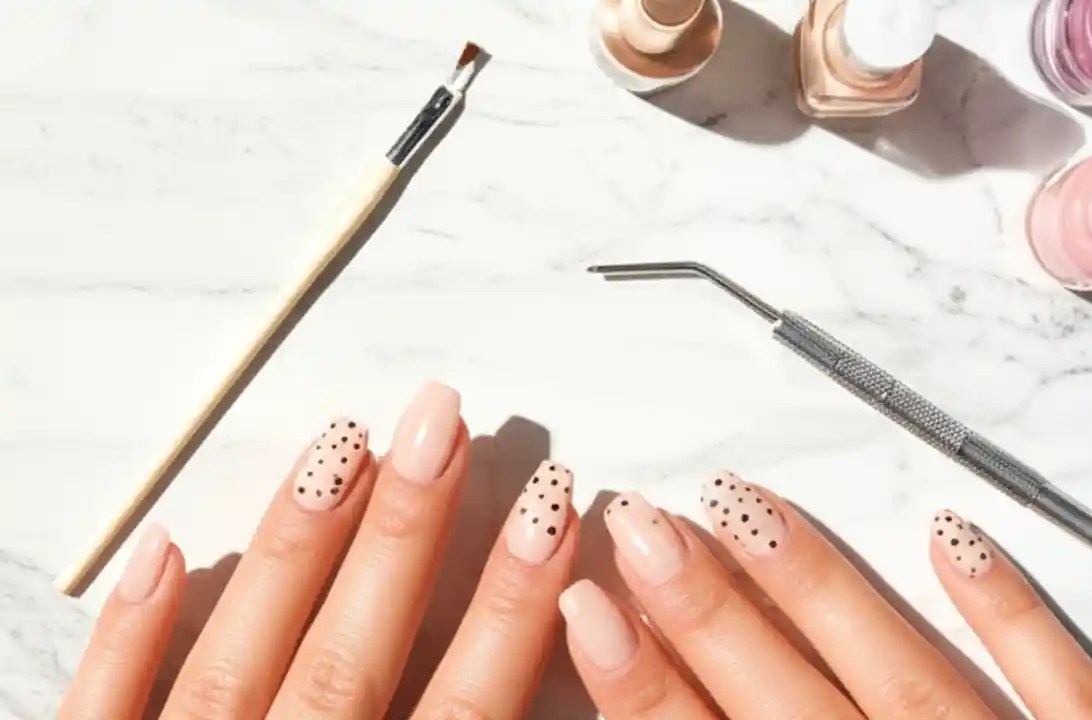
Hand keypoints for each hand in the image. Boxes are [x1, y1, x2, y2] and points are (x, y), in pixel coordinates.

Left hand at [59, 381, 579, 718]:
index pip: (464, 713)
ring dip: (295, 552)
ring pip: (238, 667)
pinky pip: (103, 714)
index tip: (552, 510)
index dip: (511, 608)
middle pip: (349, 664)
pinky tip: (163, 546)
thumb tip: (552, 684)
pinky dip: (129, 635)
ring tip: (341, 443)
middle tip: (443, 426)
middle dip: (404, 536)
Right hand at [563, 476, 1091, 718]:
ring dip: (819, 591)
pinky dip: (1012, 615)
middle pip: (786, 707)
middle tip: (644, 524)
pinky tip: (951, 537)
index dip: (644, 687)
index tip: (589, 608)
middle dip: (707, 615)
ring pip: (901, 676)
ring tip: (749, 506)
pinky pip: (1060, 687)